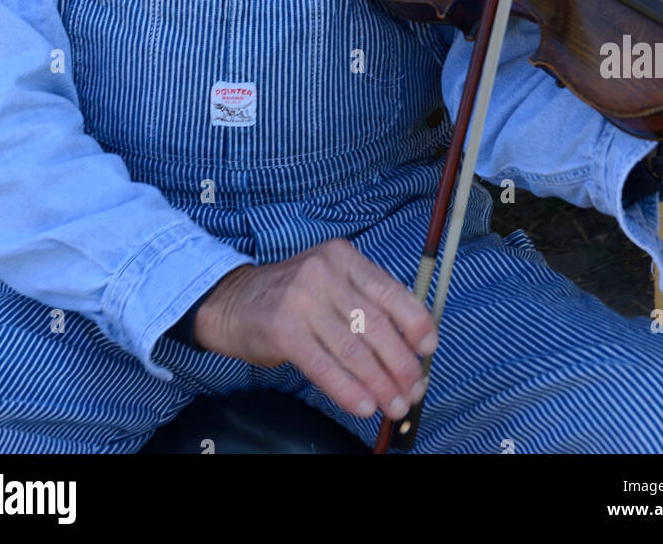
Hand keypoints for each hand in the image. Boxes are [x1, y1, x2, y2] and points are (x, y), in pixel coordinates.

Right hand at [194, 238, 437, 419]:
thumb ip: (365, 300)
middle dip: (401, 363)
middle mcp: (324, 272)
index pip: (390, 290)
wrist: (233, 301)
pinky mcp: (283, 329)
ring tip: (394, 405)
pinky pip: (324, 366)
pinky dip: (348, 390)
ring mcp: (302, 299)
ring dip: (380, 384)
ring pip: (354, 349)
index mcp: (343, 257)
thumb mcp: (330, 280)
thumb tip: (410, 342)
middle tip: (414, 390)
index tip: (429, 349)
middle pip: (375, 324)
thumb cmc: (291, 296)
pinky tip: (364, 405)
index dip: (415, 323)